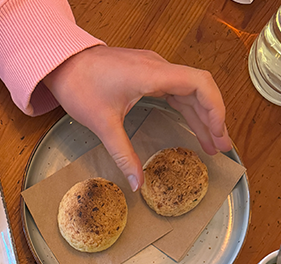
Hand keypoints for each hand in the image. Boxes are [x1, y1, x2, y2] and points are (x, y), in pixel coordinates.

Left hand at [43, 45, 231, 190]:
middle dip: (212, 118)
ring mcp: (152, 68)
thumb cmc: (78, 85)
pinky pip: (174, 89)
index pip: (200, 84)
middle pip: (198, 89)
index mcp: (153, 74)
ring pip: (187, 90)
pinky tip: (189, 125)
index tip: (218, 133)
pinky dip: (184, 107)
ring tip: (210, 141)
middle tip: (221, 146)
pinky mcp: (144, 73)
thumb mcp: (102, 124)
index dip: (215, 108)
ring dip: (199, 115)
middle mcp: (157, 67)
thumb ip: (123, 154)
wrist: (59, 63)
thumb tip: (136, 183)